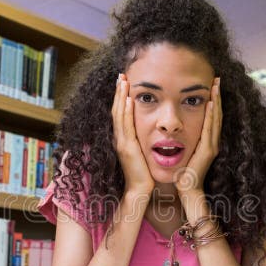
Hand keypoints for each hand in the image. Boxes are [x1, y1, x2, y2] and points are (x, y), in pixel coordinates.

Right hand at [112, 74, 153, 196]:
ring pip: (118, 114)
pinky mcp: (127, 148)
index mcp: (123, 138)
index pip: (120, 113)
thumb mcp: (141, 152)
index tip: (124, 82)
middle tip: (121, 74)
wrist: (140, 190)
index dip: (121, 97)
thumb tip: (148, 130)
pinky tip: (128, 100)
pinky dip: (126, 112)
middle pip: (117, 109)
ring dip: (120, 97)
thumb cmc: (143, 174)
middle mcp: (119, 138)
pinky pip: (125, 126)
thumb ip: (141, 141)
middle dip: (119, 92)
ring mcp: (121, 142)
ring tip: (123, 81)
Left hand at [175, 77, 221, 196]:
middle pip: (216, 114)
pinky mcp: (208, 151)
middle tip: (217, 78)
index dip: (212, 100)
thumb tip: (173, 129)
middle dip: (217, 96)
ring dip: (216, 101)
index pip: (210, 116)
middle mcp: (212, 141)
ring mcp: (212, 146)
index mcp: (206, 141)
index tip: (211, 84)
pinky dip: (211, 116)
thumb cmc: (182, 173)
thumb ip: (183, 140)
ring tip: (216, 85)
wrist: (186, 190)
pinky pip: (210, 129)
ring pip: (216, 119)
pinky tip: (211, 104)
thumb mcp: (184, 152)